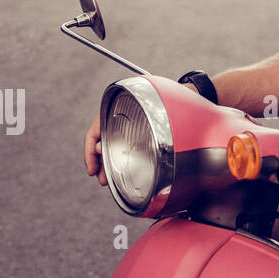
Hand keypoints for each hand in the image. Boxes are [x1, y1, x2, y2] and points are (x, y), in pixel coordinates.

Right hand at [85, 81, 202, 186]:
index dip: (89, 152)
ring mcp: (133, 127)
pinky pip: (128, 148)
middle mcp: (122, 119)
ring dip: (110, 164)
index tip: (92, 169)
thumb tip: (97, 147)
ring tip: (108, 180)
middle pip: (103, 143)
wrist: (189, 97)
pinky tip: (124, 172)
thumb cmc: (168, 99)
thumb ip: (122, 127)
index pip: (93, 133)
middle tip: (102, 180)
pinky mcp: (143, 135)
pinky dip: (123, 160)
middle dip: (101, 162)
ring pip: (115, 147)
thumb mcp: (141, 108)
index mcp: (116, 110)